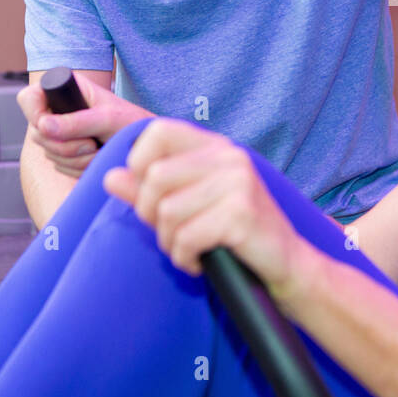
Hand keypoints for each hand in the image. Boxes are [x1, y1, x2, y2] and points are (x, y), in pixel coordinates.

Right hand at [17, 73, 152, 177]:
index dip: (34, 114)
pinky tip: (96, 159)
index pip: (28, 98)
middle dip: (65, 145)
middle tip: (92, 144)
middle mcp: (58, 109)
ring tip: (99, 149)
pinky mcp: (66, 153)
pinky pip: (59, 167)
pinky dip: (78, 168)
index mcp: (65, 89)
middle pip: (38, 133)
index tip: (51, 128)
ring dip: (76, 159)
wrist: (146, 145)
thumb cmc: (133, 123)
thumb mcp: (108, 119)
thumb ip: (77, 122)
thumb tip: (43, 126)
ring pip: (49, 153)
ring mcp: (60, 132)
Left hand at [102, 118, 312, 301]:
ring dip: (169, 243)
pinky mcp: (241, 214)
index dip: (139, 162)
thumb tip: (110, 177)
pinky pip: (186, 237)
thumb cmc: (236, 234)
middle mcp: (229, 157)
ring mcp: (238, 183)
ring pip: (167, 212)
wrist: (286, 264)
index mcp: (216, 147)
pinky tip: (199, 263)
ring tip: (188, 251)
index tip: (149, 196)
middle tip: (170, 236)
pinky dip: (184, 258)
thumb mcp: (190, 206)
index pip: (158, 132)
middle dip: (150, 216)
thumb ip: (149, 191)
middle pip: (154, 177)